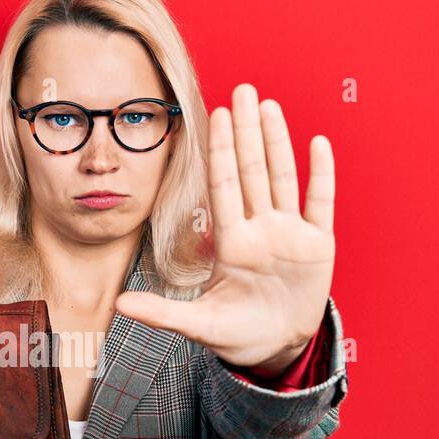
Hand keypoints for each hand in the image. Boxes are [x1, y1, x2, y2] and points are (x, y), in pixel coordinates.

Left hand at [114, 84, 335, 376]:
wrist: (276, 349)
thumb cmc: (235, 334)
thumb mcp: (197, 325)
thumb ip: (162, 313)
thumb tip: (119, 305)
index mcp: (231, 244)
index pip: (225, 187)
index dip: (222, 151)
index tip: (216, 115)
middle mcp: (259, 230)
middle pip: (253, 171)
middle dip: (248, 131)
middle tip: (243, 89)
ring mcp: (289, 234)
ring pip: (283, 178)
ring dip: (279, 141)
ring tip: (269, 105)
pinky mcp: (318, 245)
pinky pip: (320, 203)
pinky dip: (320, 174)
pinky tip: (317, 143)